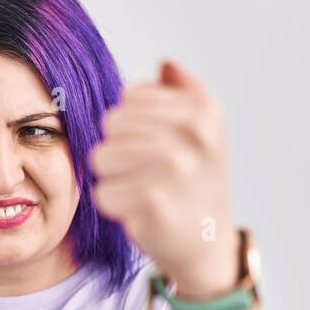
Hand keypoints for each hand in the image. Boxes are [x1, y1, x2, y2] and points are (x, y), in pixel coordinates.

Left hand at [89, 59, 239, 297]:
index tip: (159, 146)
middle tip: (148, 174)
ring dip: (114, 178)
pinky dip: (114, 207)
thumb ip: (185, 92)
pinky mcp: (151, 204)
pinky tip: (139, 212)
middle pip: (112, 124)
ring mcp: (173, 170)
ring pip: (101, 157)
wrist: (208, 245)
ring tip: (143, 191)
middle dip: (120, 149)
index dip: (133, 123)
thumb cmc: (198, 184)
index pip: (130, 97)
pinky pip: (102, 193)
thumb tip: (165, 64)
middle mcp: (193, 137)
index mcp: (204, 111)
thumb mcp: (206, 133)